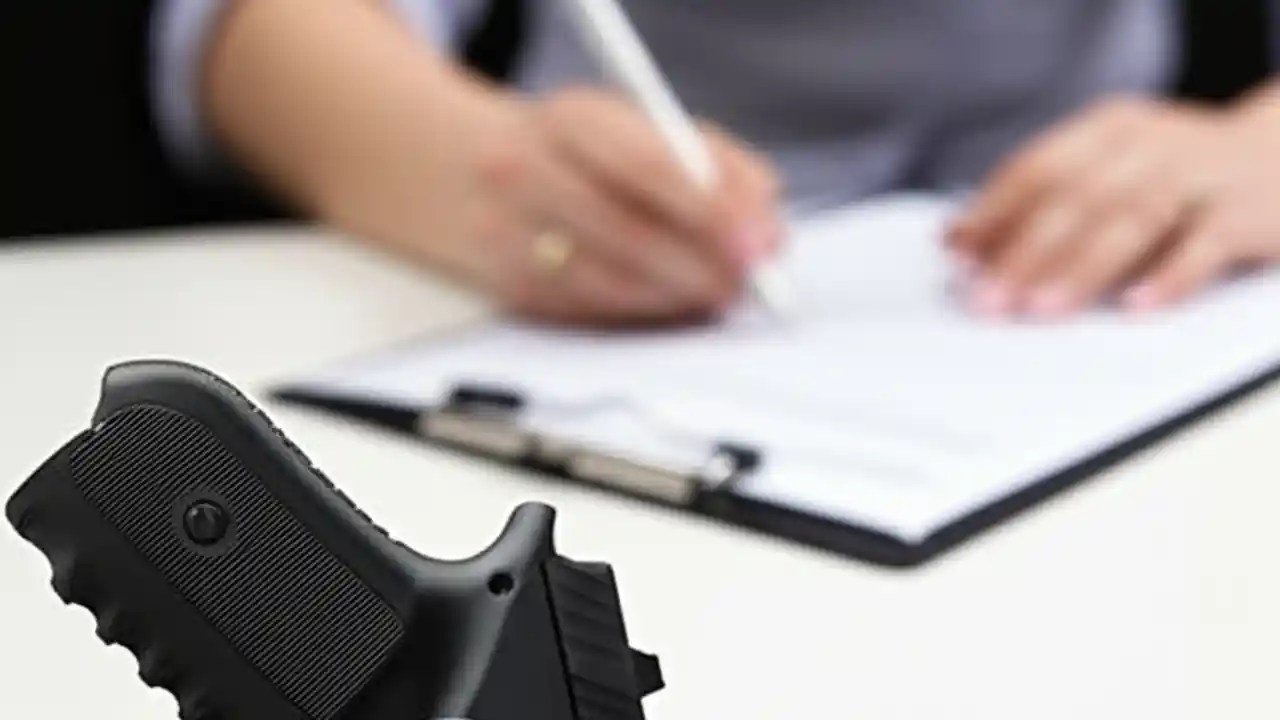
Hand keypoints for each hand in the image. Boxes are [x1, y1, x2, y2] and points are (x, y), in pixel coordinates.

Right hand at [326, 86, 781, 325]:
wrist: (456, 169)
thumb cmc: (572, 148)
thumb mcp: (635, 124)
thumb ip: (711, 161)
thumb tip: (768, 221)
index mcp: (569, 119)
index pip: (648, 166)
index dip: (712, 211)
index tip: (761, 242)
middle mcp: (526, 174)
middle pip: (629, 235)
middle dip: (704, 267)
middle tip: (749, 282)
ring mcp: (508, 237)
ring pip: (611, 285)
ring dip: (678, 298)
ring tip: (717, 292)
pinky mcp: (510, 291)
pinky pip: (590, 312)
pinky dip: (642, 314)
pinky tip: (670, 303)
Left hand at [947, 92, 1279, 317]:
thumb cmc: (1176, 175)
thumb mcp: (1110, 170)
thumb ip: (1040, 201)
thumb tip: (958, 242)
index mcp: (1109, 129)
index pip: (1038, 167)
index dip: (994, 212)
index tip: (958, 255)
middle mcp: (1151, 145)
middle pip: (1077, 197)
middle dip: (1026, 251)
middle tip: (990, 299)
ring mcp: (1199, 177)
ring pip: (1132, 219)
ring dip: (1081, 267)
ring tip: (1041, 308)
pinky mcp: (1244, 214)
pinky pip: (1204, 245)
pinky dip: (1168, 277)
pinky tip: (1133, 307)